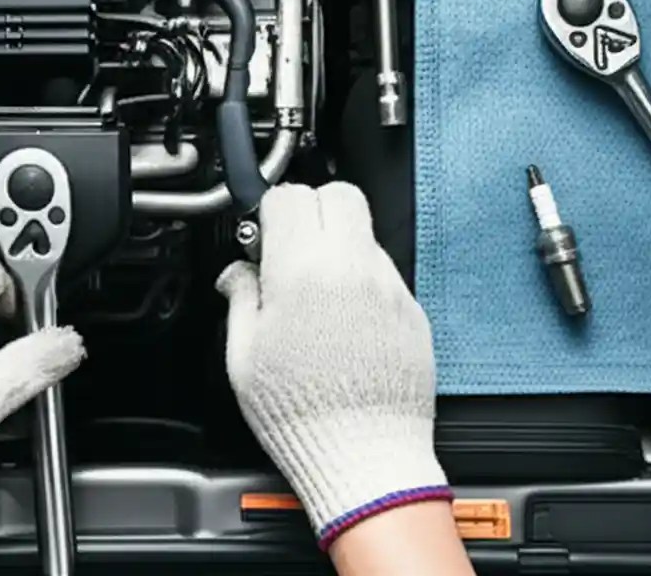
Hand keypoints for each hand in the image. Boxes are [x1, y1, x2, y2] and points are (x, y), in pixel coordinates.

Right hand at [217, 183, 449, 551]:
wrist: (364, 456)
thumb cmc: (303, 414)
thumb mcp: (245, 356)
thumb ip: (241, 299)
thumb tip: (238, 274)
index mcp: (302, 272)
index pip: (290, 197)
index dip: (270, 213)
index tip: (263, 241)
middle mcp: (352, 270)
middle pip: (338, 194)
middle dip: (312, 212)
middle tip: (292, 249)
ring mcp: (389, 288)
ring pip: (364, 234)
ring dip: (338, 250)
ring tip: (317, 298)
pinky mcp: (413, 311)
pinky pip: (385, 275)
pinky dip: (363, 285)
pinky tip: (344, 325)